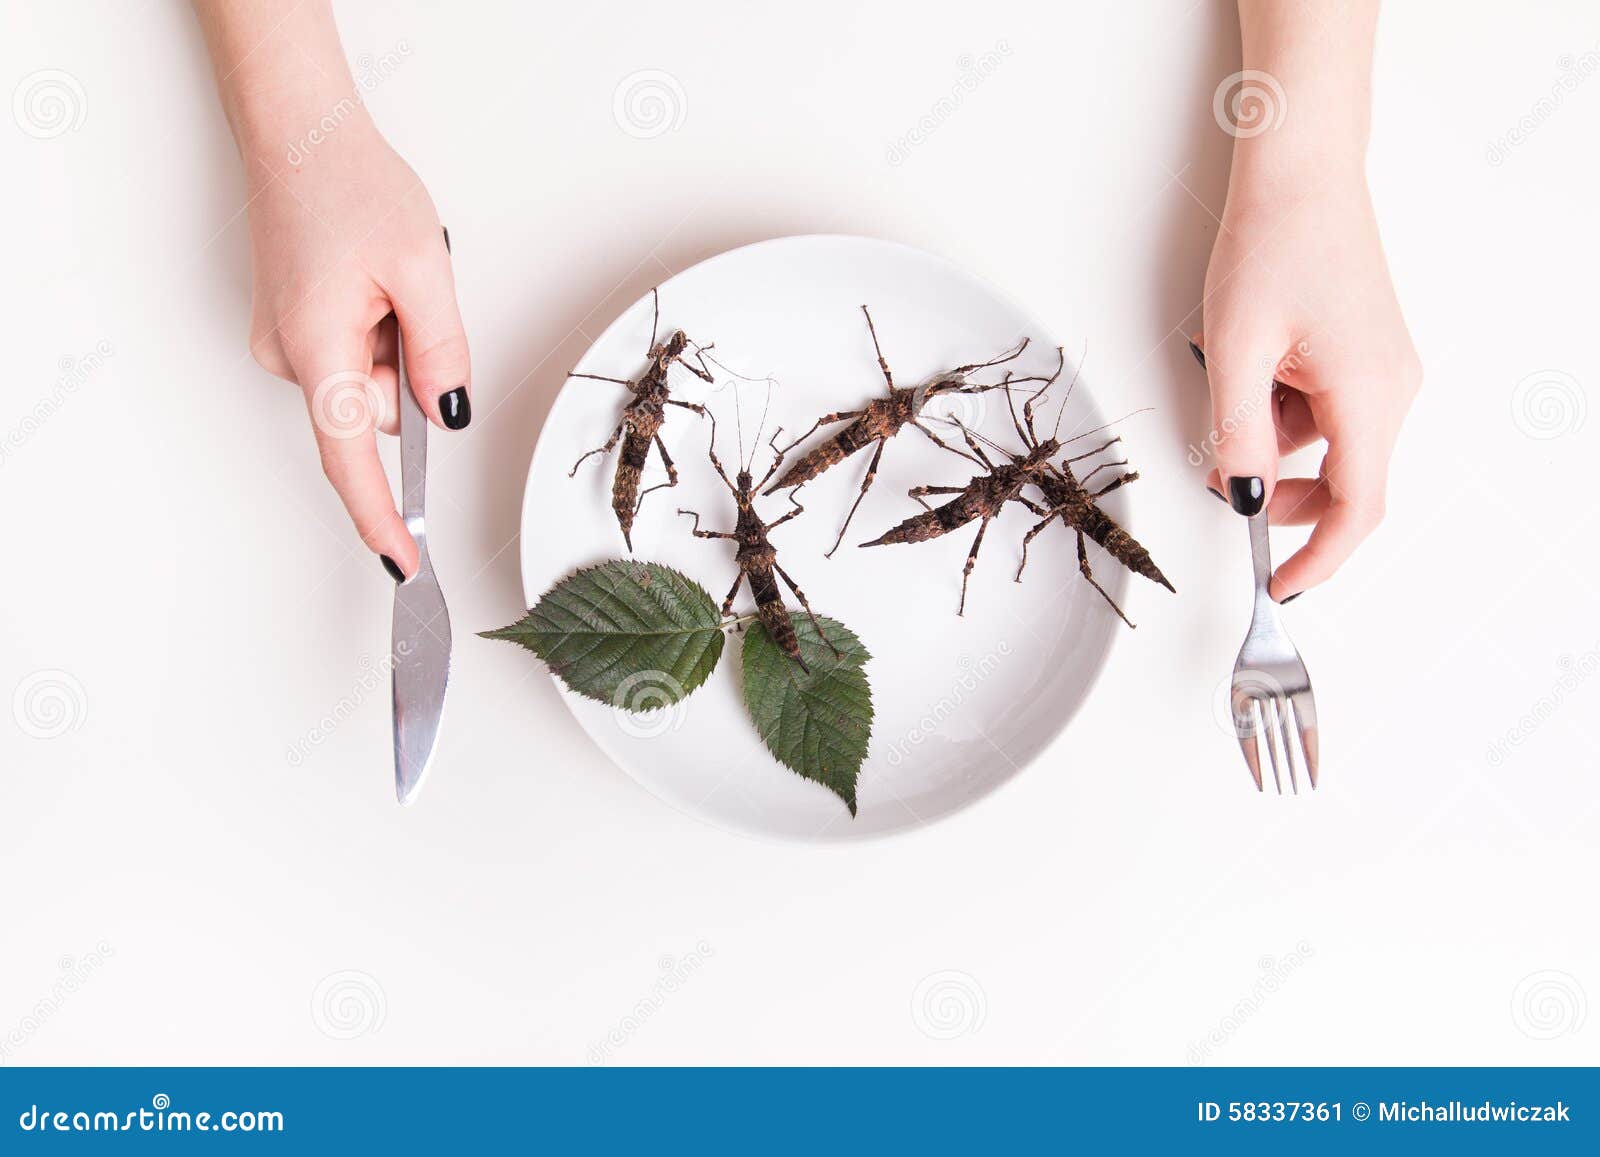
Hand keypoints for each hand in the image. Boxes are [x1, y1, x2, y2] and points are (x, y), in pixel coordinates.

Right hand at [194, 0, 468, 580]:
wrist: (298, 134)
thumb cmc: (351, 188)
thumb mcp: (423, 268)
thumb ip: (441, 350)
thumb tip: (447, 414)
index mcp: (318, 347)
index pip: (351, 458)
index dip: (380, 517)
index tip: (402, 563)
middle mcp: (288, 354)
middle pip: (376, 411)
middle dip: (412, 373)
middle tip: (413, 297)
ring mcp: (283, 342)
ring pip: (368, 382)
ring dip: (396, 345)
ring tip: (389, 278)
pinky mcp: (291, 328)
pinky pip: (353, 357)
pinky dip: (377, 333)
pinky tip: (371, 281)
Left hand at [1195, 171, 1418, 601]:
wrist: (1301, 174)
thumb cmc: (1273, 243)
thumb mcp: (1235, 350)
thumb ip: (1239, 433)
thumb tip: (1241, 498)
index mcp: (1368, 394)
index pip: (1355, 508)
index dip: (1319, 558)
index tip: (1281, 586)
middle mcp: (1393, 388)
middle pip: (1345, 483)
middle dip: (1281, 496)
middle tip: (1223, 476)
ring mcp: (1386, 371)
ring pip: (1329, 447)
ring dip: (1274, 444)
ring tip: (1232, 387)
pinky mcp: (1369, 355)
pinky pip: (1329, 412)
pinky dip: (1285, 412)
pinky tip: (1256, 366)